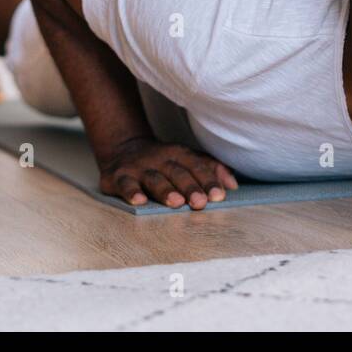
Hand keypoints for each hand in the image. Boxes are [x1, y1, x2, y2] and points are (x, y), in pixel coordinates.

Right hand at [98, 137, 238, 209]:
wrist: (122, 149)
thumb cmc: (163, 161)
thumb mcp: (186, 159)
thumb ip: (210, 169)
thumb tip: (233, 185)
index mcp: (179, 153)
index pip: (197, 165)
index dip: (208, 180)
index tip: (220, 196)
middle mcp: (160, 159)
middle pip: (177, 172)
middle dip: (190, 187)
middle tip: (201, 203)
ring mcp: (138, 168)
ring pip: (154, 178)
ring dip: (165, 190)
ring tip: (176, 203)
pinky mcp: (118, 177)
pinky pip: (125, 184)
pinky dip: (131, 192)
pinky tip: (139, 202)